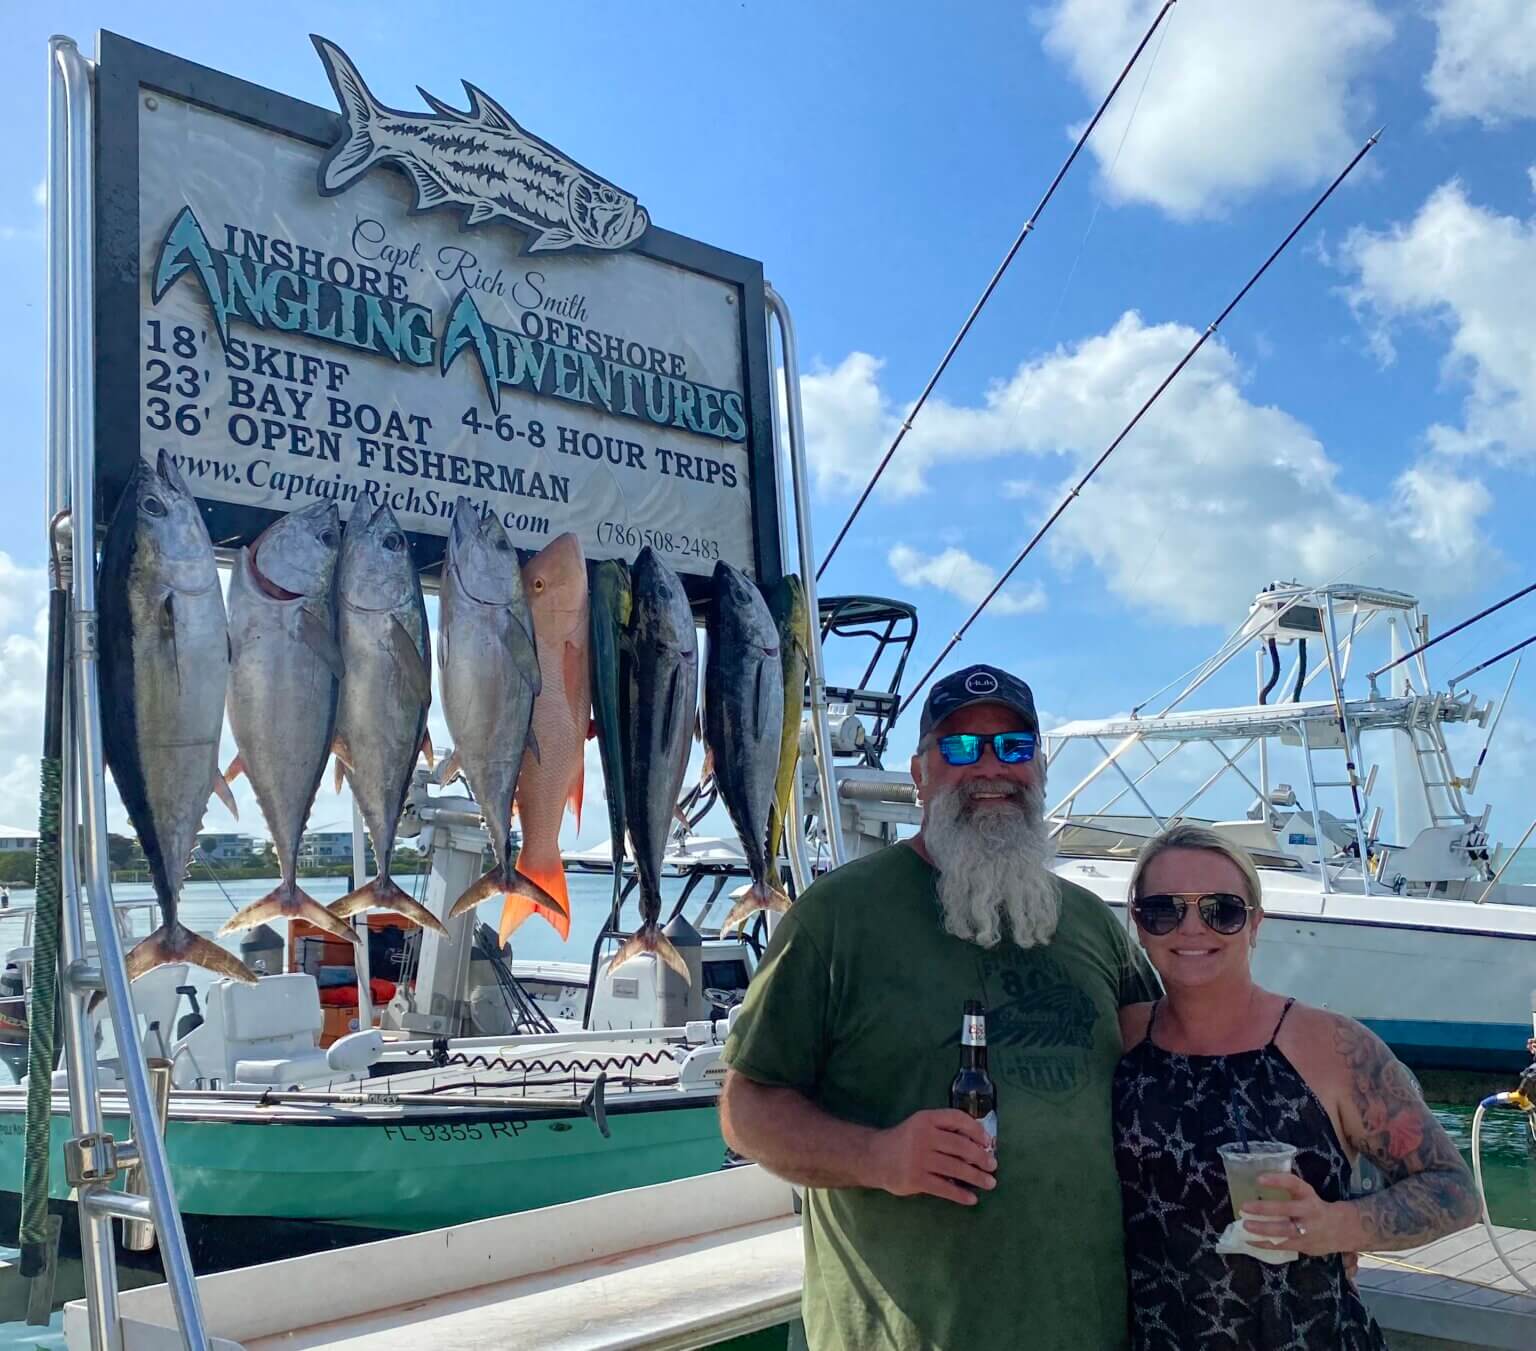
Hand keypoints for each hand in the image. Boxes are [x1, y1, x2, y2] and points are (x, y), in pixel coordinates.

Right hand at [866, 1109, 996, 1205]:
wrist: (875, 1157)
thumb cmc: (906, 1141)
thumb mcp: (921, 1126)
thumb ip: (944, 1129)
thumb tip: (980, 1142)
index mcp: (926, 1119)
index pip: (957, 1118)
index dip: (976, 1130)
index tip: (988, 1142)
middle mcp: (923, 1136)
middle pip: (960, 1146)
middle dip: (980, 1157)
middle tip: (993, 1166)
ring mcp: (919, 1158)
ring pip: (955, 1168)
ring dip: (976, 1177)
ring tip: (990, 1183)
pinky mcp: (915, 1179)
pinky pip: (944, 1188)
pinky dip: (960, 1194)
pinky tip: (972, 1198)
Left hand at [1241, 1172, 1353, 1256]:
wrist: (1344, 1230)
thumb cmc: (1317, 1208)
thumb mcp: (1307, 1195)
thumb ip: (1288, 1191)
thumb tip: (1258, 1183)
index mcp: (1309, 1197)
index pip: (1294, 1184)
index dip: (1276, 1180)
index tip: (1258, 1179)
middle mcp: (1309, 1213)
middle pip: (1286, 1210)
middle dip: (1264, 1209)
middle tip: (1245, 1206)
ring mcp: (1307, 1232)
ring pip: (1283, 1232)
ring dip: (1262, 1230)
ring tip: (1244, 1226)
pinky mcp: (1304, 1246)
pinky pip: (1282, 1246)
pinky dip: (1264, 1244)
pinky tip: (1249, 1240)